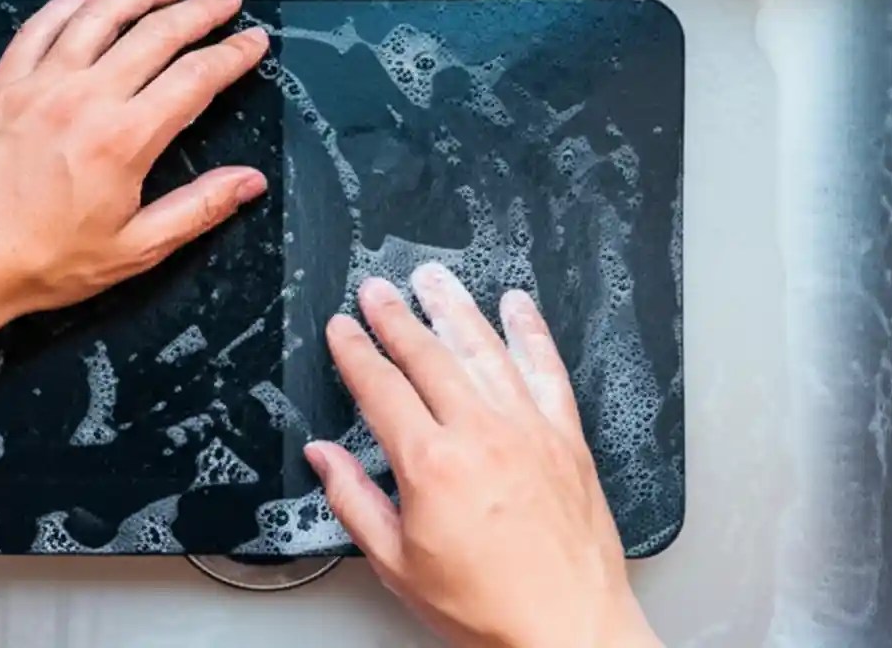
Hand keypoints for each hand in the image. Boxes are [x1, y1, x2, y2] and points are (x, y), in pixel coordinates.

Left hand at [0, 0, 268, 324]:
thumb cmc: (38, 260)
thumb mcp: (134, 248)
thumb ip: (197, 209)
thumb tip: (247, 183)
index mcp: (122, 140)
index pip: (194, 78)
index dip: (232, 55)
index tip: (252, 43)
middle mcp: (83, 99)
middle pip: (156, 33)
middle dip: (200, 12)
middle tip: (225, 1)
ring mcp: (40, 84)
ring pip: (100, 13)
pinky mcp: (5, 83)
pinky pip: (44, 24)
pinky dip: (76, 5)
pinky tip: (93, 3)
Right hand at [305, 263, 660, 647]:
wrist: (569, 630)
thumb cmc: (488, 608)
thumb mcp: (397, 565)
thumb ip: (353, 502)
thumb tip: (322, 458)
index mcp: (431, 464)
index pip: (381, 387)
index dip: (355, 352)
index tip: (342, 329)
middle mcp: (481, 434)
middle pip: (428, 355)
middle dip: (395, 316)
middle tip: (377, 290)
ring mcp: (528, 430)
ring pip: (484, 349)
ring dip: (453, 308)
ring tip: (432, 279)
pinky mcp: (565, 438)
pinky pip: (546, 370)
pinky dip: (531, 333)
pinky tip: (518, 307)